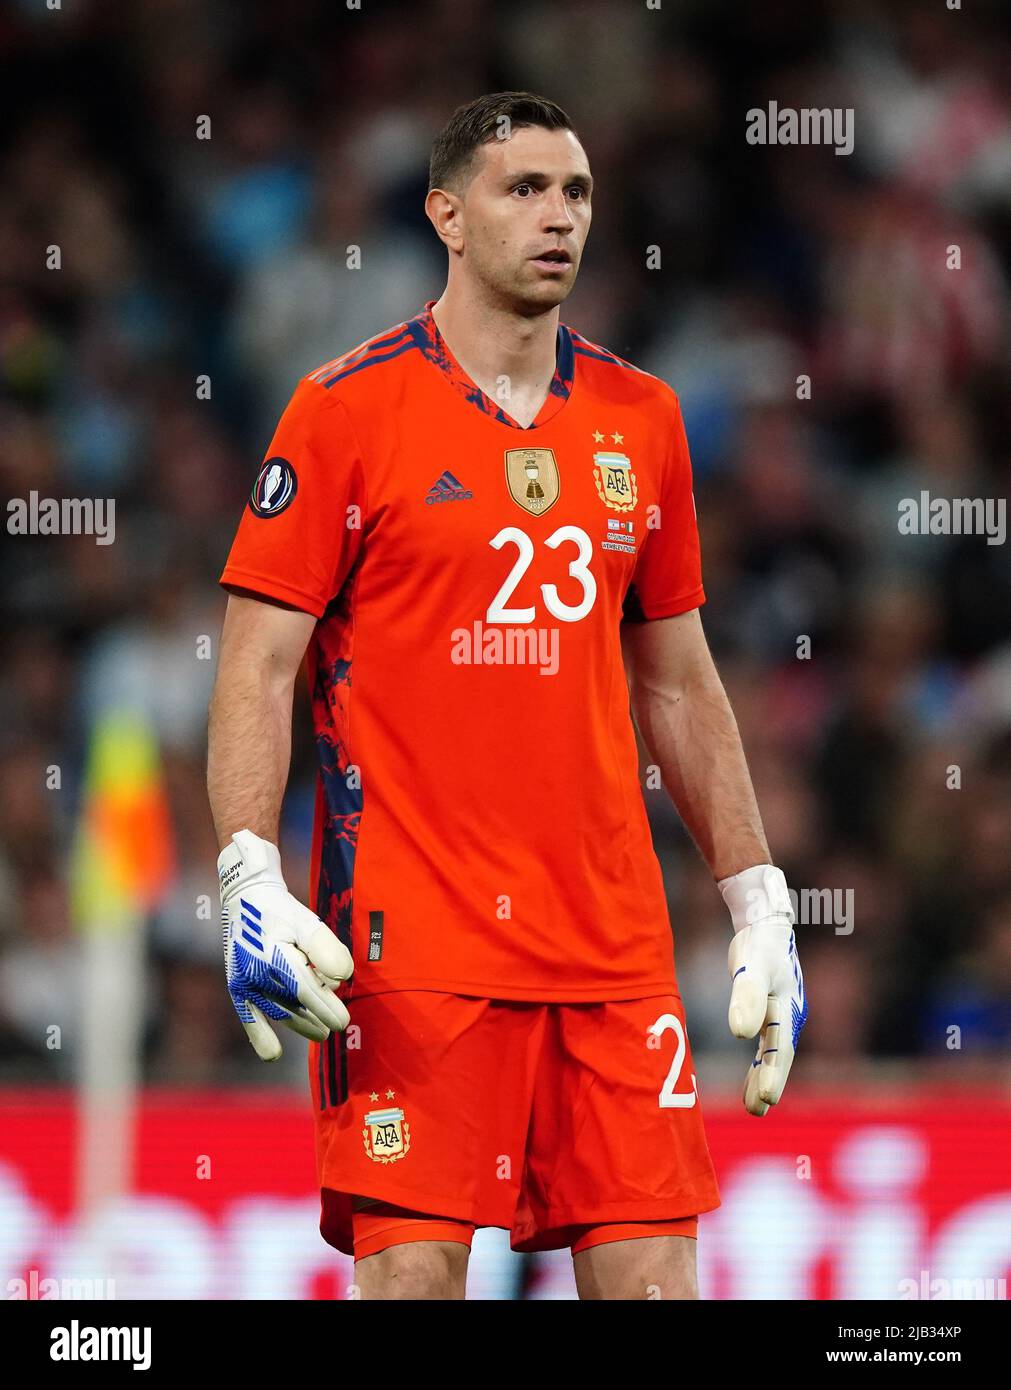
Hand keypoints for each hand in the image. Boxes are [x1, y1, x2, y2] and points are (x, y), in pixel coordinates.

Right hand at [218, 829, 353, 1060]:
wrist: (245, 897)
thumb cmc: (281, 910)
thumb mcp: (308, 922)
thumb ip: (326, 948)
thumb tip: (342, 977)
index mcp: (276, 958)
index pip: (308, 993)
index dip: (326, 1009)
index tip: (343, 1022)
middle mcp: (258, 974)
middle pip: (295, 1006)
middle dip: (318, 1018)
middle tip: (337, 1026)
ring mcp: (245, 982)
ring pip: (279, 1012)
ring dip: (300, 1025)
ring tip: (318, 1033)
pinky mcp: (237, 985)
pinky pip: (249, 1016)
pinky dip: (260, 1036)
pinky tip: (272, 1054)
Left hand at [719, 864, 806, 1115]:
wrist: (764, 924)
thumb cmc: (759, 945)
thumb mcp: (751, 967)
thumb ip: (746, 997)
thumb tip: (740, 1033)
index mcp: (788, 1008)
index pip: (780, 1048)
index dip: (773, 1074)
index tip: (766, 1099)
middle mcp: (789, 1015)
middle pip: (781, 1056)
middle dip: (771, 1082)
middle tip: (758, 1109)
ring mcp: (782, 1015)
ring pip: (775, 1054)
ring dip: (765, 1077)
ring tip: (756, 1107)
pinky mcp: (770, 1012)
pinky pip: (768, 1045)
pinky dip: (762, 1064)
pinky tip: (754, 1079)